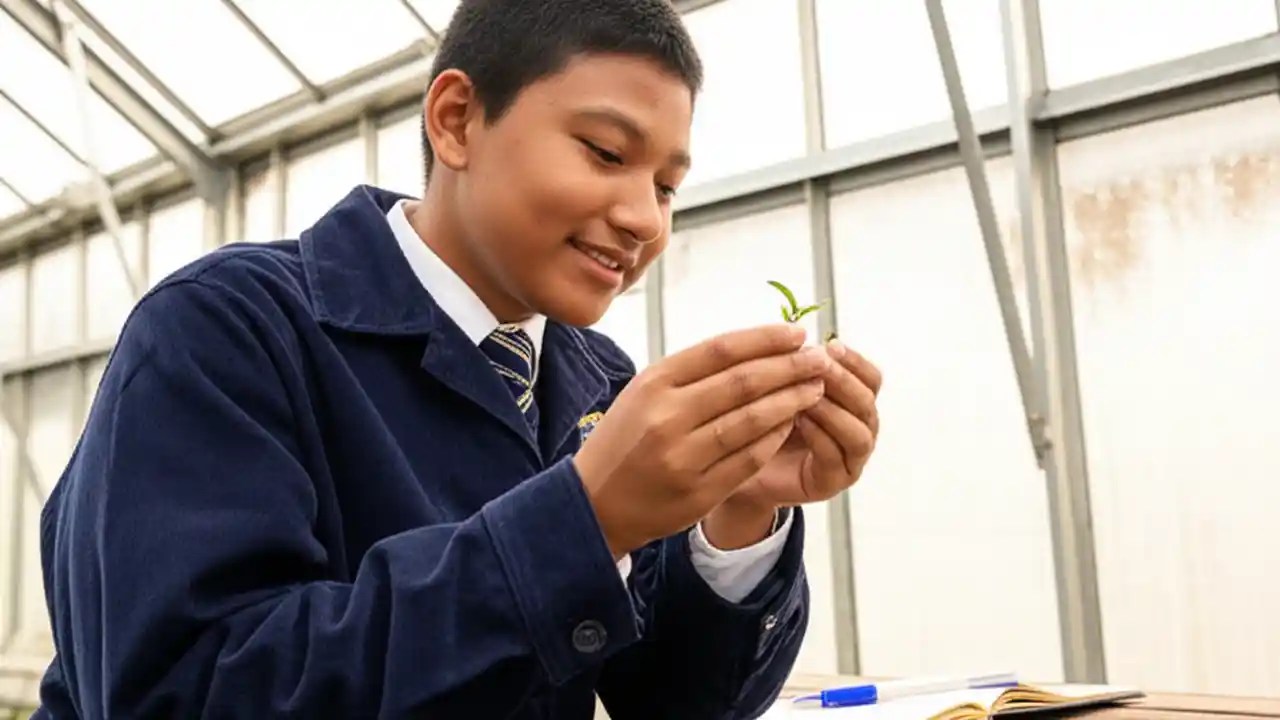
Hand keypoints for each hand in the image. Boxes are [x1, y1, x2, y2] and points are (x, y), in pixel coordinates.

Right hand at [573, 325, 833, 558]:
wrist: (594, 504)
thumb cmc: (626, 440)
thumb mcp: (644, 393)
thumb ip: (692, 372)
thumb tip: (758, 346)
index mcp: (653, 383)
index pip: (721, 350)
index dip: (765, 339)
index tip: (797, 333)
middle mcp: (667, 418)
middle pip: (743, 383)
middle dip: (790, 367)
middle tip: (819, 359)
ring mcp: (684, 458)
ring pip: (753, 421)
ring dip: (791, 401)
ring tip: (815, 389)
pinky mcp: (699, 492)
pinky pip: (750, 459)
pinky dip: (775, 438)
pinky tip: (792, 423)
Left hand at [727, 339, 881, 511]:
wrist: (738, 465)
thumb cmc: (764, 420)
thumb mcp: (781, 386)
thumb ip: (796, 366)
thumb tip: (803, 340)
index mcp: (853, 403)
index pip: (871, 379)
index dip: (855, 361)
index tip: (831, 345)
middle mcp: (859, 430)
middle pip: (868, 403)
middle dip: (844, 382)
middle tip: (818, 367)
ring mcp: (849, 460)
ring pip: (858, 433)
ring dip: (833, 410)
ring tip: (807, 394)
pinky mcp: (833, 483)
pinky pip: (835, 457)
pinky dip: (819, 436)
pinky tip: (798, 420)